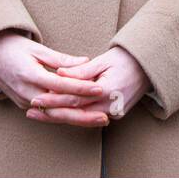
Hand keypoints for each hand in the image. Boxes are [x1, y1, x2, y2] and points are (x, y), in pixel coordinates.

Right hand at [0, 30, 106, 125]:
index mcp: (30, 74)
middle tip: (105, 115)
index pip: (61, 85)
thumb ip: (61, 59)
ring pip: (55, 114)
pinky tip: (81, 116)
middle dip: (84, 113)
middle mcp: (27, 92)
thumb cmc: (13, 47)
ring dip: (77, 118)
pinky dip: (64, 115)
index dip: (82, 88)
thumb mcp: (37, 48)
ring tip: (97, 119)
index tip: (100, 88)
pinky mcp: (24, 105)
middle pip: (60, 108)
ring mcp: (24, 101)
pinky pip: (47, 112)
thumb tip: (85, 61)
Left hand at [26, 46, 149, 125]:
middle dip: (52, 113)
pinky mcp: (114, 113)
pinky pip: (90, 116)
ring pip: (81, 118)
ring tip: (39, 114)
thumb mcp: (103, 60)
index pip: (75, 99)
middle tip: (31, 111)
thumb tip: (60, 73)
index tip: (37, 98)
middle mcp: (111, 106)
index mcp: (107, 90)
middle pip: (76, 113)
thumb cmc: (125, 59)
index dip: (55, 99)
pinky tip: (58, 113)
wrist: (147, 67)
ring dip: (60, 116)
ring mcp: (113, 112)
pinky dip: (73, 115)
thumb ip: (81, 71)